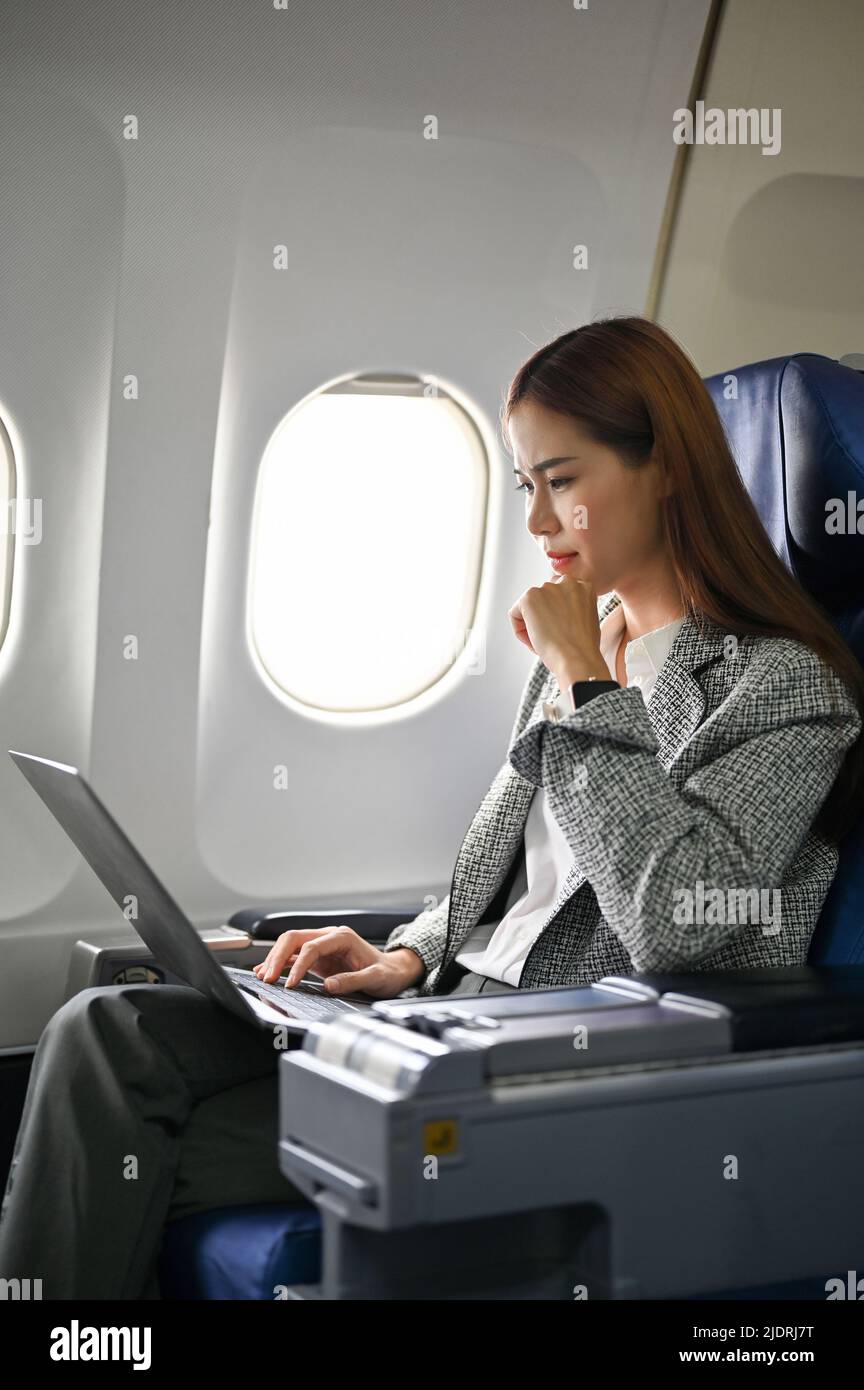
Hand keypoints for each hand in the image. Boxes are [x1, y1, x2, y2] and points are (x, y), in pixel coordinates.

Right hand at [253, 926, 424, 997]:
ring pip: (290, 944)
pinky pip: (294, 955)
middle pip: (294, 938)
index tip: (290, 983)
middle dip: (278, 956)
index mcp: (342, 937)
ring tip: (263, 976)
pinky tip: (268, 972)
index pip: (311, 946)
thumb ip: (352, 981)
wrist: (395, 970)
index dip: (298, 965)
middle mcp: (329, 937)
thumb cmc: (387, 972)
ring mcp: (322, 945)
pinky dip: (280, 962)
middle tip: (268, 978)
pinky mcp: (318, 957)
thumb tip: (328, 985)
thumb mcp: (375, 978)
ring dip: (275, 958)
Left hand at [508, 575, 607, 683]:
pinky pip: (515, 614)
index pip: (559, 595)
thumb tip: (557, 611)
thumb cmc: (583, 648)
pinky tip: (535, 641)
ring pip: (529, 608)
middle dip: (543, 617)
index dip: (557, 616)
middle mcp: (567, 582)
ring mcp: (547, 588)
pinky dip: (520, 632)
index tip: (562, 631)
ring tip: (546, 641)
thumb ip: (573, 608)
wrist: (577, 658)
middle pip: (542, 599)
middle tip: (552, 637)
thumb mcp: (587, 619)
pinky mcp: (529, 597)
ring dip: (533, 626)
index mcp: (583, 586)